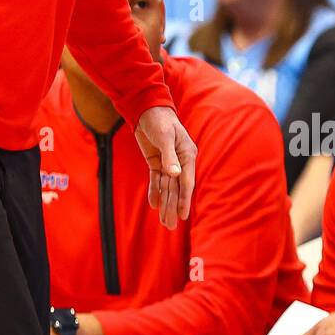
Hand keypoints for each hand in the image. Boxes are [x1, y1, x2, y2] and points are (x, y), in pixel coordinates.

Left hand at [134, 106, 195, 228]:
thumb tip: (175, 174)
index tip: (183, 215)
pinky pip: (157, 180)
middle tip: (171, 225)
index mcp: (187, 155)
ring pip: (167, 187)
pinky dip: (155, 191)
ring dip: (165, 203)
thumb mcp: (165, 136)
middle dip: (173, 207)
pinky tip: (154, 205)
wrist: (148, 109)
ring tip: (165, 222)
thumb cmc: (160, 120)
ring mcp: (168, 162)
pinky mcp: (157, 162)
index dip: (184, 199)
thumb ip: (169, 156)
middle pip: (176, 188)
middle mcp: (180, 161)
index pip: (186, 181)